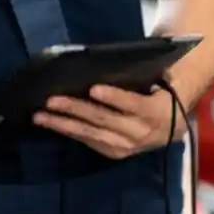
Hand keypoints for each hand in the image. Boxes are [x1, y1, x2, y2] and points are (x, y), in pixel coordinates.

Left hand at [34, 85, 185, 159]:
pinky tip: (49, 123)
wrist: (173, 126)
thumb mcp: (159, 82)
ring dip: (63, 124)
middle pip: (105, 119)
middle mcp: (140, 132)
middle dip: (76, 109)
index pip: (134, 103)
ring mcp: (126, 146)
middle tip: (52, 100)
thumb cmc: (160, 93)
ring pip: (91, 134)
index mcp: (155, 111)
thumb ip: (141, 74)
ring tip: (40, 116)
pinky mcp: (113, 153)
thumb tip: (109, 61)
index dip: (114, 97)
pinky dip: (67, 131)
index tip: (94, 88)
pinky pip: (87, 140)